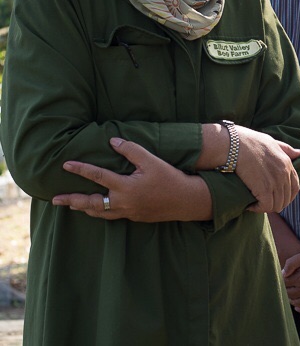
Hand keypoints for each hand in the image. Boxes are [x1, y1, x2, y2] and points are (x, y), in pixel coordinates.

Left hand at [52, 137, 209, 221]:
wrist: (186, 200)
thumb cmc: (170, 178)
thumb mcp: (152, 160)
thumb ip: (131, 150)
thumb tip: (112, 140)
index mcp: (126, 187)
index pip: (98, 176)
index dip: (81, 169)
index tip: (65, 165)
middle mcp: (122, 202)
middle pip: (90, 203)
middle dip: (71, 200)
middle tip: (55, 199)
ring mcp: (127, 212)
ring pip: (99, 213)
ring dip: (83, 208)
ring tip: (71, 206)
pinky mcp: (134, 217)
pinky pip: (110, 216)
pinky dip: (98, 213)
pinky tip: (96, 210)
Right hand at [234, 126, 299, 212]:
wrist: (234, 144)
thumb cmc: (249, 141)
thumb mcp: (272, 142)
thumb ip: (286, 149)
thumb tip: (299, 153)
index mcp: (287, 163)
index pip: (295, 187)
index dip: (287, 196)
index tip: (275, 197)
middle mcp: (284, 174)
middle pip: (286, 198)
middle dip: (275, 203)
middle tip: (263, 202)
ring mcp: (275, 182)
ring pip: (277, 205)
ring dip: (266, 207)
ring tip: (255, 204)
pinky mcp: (263, 189)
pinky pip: (266, 206)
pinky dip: (258, 208)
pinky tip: (249, 205)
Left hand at [282, 247, 299, 313]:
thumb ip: (292, 262)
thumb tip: (283, 273)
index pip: (284, 283)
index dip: (282, 280)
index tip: (282, 278)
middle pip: (290, 294)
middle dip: (285, 290)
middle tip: (285, 287)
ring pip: (298, 303)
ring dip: (292, 300)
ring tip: (290, 296)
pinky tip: (299, 307)